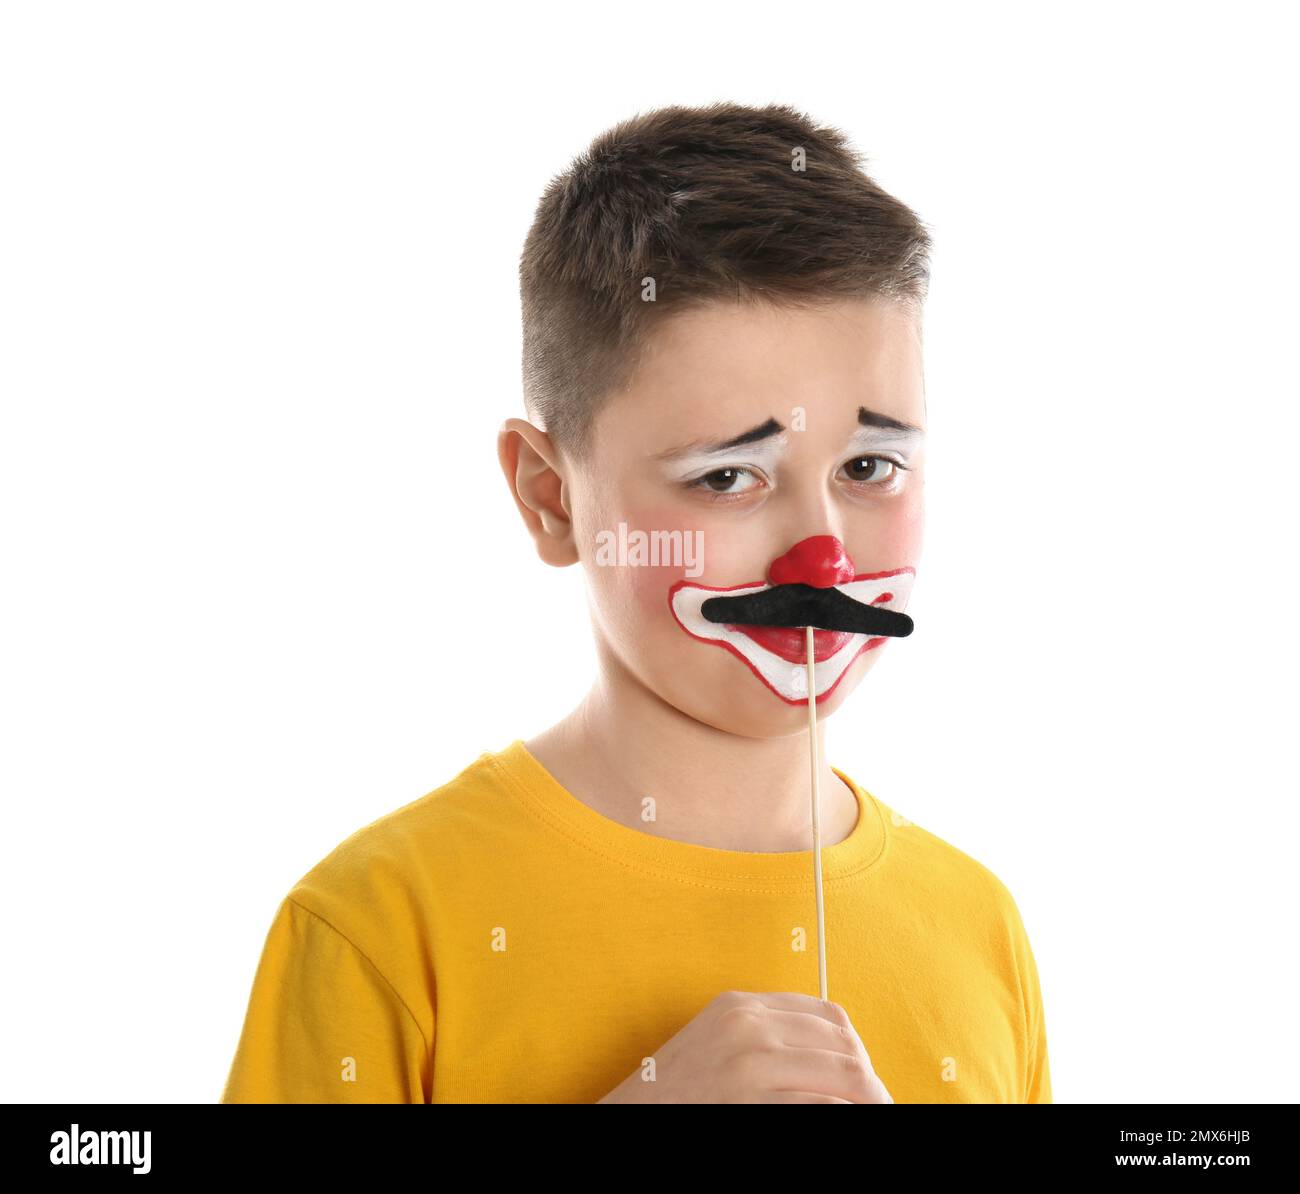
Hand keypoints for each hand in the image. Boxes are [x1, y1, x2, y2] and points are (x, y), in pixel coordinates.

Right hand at [596, 989, 893, 1103]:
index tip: (866, 1081)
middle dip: (870, 1080)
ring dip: (870, 1101)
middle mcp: (748, 1025)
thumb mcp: (714, 1050)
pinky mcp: (751, 1100)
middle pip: (843, 1044)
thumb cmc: (671, 1098)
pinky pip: (824, 1107)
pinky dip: (846, 1116)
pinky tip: (851, 1123)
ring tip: (880, 1116)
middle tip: (882, 1107)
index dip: (856, 1050)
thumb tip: (827, 1061)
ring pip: (845, 1077)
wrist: (625, 1121)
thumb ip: (760, 1041)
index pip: (827, 1016)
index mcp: (740, 1006)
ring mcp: (750, 1063)